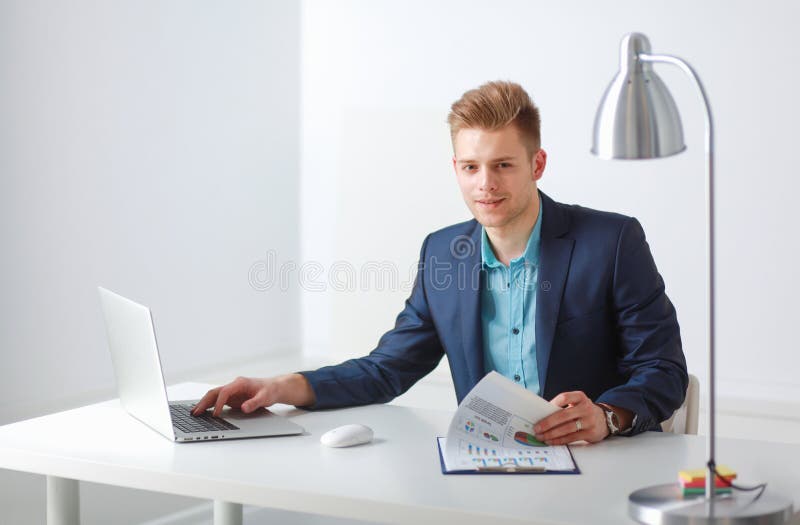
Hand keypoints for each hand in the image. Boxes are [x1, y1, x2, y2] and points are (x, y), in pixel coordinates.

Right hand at [191, 374, 314, 416]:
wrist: (275, 388)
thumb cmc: (270, 390)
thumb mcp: (265, 397)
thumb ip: (254, 402)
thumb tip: (244, 408)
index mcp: (240, 383)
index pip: (224, 392)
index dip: (218, 403)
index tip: (215, 414)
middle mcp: (234, 386)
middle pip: (215, 392)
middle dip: (204, 402)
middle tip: (195, 413)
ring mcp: (232, 391)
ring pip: (214, 396)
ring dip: (204, 404)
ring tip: (195, 413)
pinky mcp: (232, 397)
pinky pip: (218, 401)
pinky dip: (209, 406)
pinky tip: (204, 412)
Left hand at [533, 391, 608, 444]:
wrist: (605, 419)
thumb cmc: (584, 411)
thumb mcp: (577, 404)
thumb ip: (564, 406)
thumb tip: (542, 415)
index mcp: (580, 397)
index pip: (564, 397)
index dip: (552, 403)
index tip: (541, 410)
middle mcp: (586, 408)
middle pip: (563, 415)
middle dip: (548, 423)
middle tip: (537, 428)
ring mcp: (589, 421)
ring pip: (567, 428)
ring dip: (551, 434)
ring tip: (541, 436)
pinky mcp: (591, 433)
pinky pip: (572, 438)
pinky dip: (560, 440)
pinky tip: (551, 441)